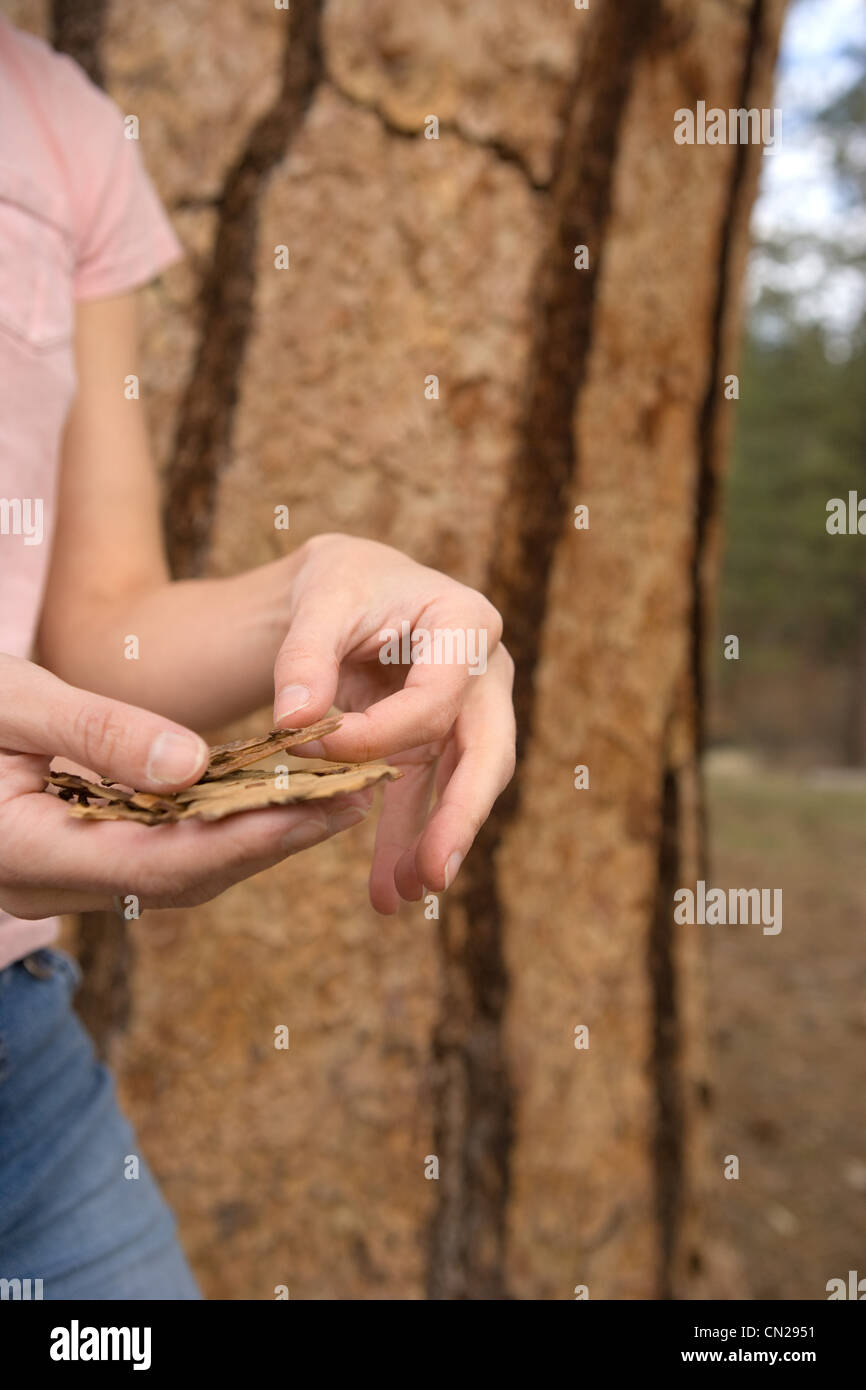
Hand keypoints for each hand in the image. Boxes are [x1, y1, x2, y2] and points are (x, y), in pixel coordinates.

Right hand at [0, 655, 370, 920]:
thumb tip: (194, 765)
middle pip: (185, 876)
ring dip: (256, 835)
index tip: (326, 806)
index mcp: (25, 852)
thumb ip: (94, 735)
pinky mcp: (77, 854)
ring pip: (179, 869)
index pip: (163, 861)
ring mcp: (62, 876)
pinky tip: (268, 792)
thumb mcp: (8, 702)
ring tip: (335, 792)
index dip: (251, 839)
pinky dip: (218, 824)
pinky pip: (161, 850)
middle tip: (358, 797)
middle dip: (273, 842)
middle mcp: (50, 883)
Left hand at [272, 534, 515, 913]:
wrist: (347, 587)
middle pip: (486, 753)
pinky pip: (429, 797)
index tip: (310, 751)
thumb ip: (304, 656)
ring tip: (404, 896)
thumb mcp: (318, 599)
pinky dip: (408, 840)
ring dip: (434, 841)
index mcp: (467, 625)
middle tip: (432, 875)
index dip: (378, 735)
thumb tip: (293, 722)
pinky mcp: (439, 745)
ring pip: (464, 786)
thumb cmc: (341, 583)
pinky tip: (388, 891)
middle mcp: (484, 673)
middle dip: (459, 818)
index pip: (435, 700)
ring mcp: (468, 713)